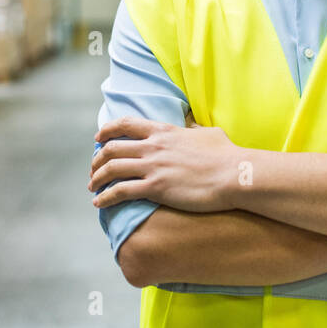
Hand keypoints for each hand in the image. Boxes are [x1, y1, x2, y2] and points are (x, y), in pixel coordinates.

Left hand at [90, 116, 240, 212]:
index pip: (126, 124)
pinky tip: (99, 203)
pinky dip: (106, 197)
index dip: (107, 130)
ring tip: (92, 187)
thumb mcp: (208, 133)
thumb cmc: (226, 155)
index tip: (98, 137)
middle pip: (112, 148)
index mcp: (163, 131)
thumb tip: (192, 124)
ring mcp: (153, 167)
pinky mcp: (155, 188)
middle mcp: (153, 147)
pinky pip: (121, 191)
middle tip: (93, 170)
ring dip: (97, 178)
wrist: (233, 174)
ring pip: (111, 169)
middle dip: (97, 159)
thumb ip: (194, 129)